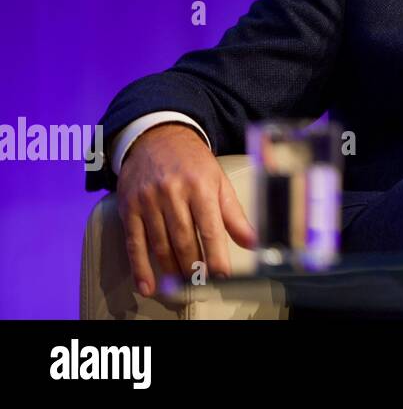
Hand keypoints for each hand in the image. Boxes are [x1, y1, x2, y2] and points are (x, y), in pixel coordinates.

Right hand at [115, 123, 256, 296]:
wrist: (157, 137)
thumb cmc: (193, 164)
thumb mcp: (218, 181)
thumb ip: (234, 214)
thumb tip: (253, 241)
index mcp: (201, 186)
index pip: (211, 228)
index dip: (217, 255)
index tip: (222, 275)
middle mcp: (174, 193)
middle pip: (184, 239)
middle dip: (194, 266)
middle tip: (201, 283)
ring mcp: (149, 200)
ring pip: (161, 244)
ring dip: (171, 268)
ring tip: (182, 284)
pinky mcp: (129, 207)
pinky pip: (135, 242)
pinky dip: (140, 267)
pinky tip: (148, 285)